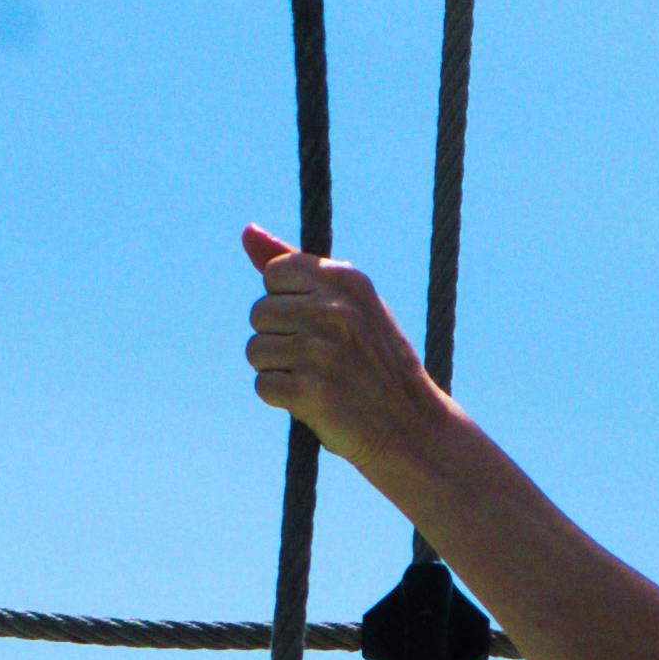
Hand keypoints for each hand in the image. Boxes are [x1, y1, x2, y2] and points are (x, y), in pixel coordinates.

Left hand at [242, 227, 450, 500]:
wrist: (411, 428)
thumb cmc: (374, 363)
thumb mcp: (349, 304)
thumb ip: (298, 268)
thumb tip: (247, 231)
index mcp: (346, 279)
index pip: (275, 274)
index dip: (288, 304)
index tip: (320, 324)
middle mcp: (335, 309)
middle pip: (259, 312)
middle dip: (280, 339)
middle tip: (320, 360)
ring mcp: (322, 350)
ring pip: (255, 349)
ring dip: (279, 370)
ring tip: (317, 380)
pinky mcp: (310, 390)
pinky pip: (263, 385)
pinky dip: (282, 399)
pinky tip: (314, 402)